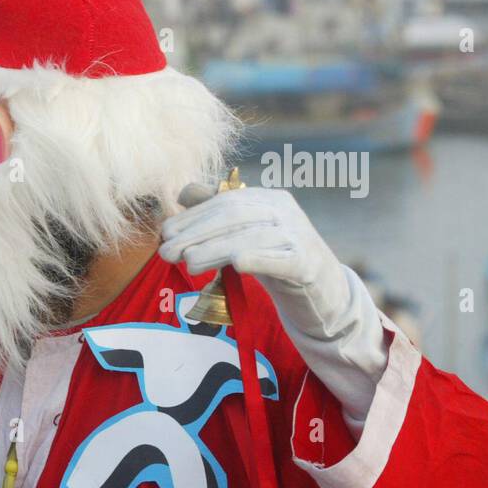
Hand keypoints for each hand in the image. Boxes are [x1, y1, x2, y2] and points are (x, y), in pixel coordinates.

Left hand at [161, 185, 360, 337]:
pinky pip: (282, 259)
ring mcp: (300, 236)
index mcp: (268, 199)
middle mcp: (285, 211)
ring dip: (215, 250)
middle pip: (234, 217)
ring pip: (251, 238)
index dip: (192, 217)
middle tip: (166, 253)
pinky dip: (259, 259)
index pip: (224, 202)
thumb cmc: (277, 260)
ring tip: (188, 264)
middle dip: (196, 234)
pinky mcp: (308, 265)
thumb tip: (184, 192)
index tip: (164, 233)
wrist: (323, 295)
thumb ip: (217, 214)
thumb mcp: (246, 234)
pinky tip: (236, 265)